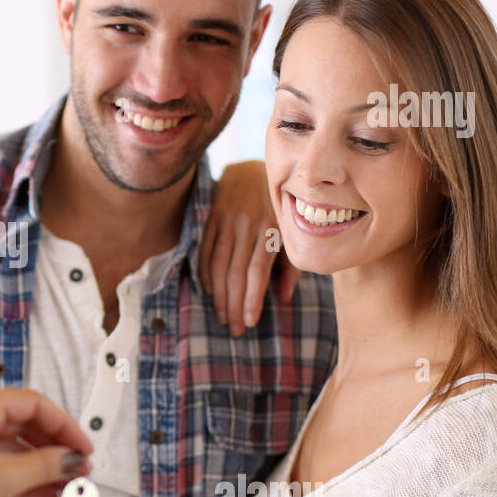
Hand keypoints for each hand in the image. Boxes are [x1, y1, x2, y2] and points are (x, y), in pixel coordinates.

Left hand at [0, 387, 93, 496]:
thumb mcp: (5, 477)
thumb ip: (46, 465)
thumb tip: (73, 460)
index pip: (33, 404)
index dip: (64, 427)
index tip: (84, 448)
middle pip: (26, 425)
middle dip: (56, 450)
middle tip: (81, 470)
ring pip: (15, 448)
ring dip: (44, 468)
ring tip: (71, 488)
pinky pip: (2, 465)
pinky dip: (25, 478)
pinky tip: (50, 496)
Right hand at [199, 160, 300, 334]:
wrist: (251, 168)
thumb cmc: (277, 207)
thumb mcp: (290, 231)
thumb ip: (290, 264)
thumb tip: (284, 297)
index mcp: (271, 228)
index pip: (258, 270)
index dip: (253, 298)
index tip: (250, 321)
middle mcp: (248, 224)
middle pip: (237, 272)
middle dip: (235, 303)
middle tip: (234, 328)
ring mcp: (227, 220)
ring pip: (219, 264)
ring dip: (219, 294)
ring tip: (222, 316)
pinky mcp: (212, 216)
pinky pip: (206, 250)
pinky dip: (206, 274)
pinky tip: (209, 292)